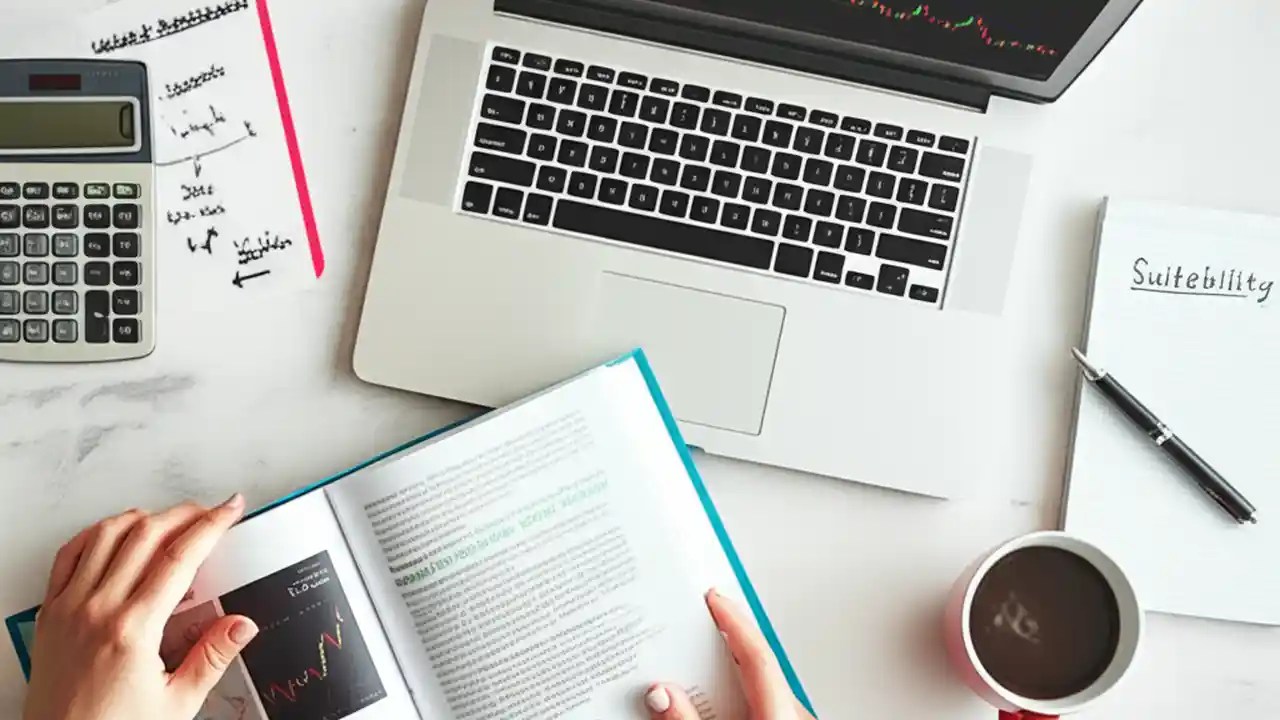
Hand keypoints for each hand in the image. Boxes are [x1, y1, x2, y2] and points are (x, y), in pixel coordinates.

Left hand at [23, 496, 257, 719]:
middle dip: (184, 513)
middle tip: (209, 512)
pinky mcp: (50, 613)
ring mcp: (69, 608)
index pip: (180, 557)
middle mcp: (97, 610)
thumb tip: (243, 625)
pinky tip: (115, 534)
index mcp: (133, 630)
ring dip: (143, 517)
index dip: (211, 525)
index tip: (230, 509)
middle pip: (146, 534)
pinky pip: (70, 554)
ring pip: (106, 534)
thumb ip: (212, 658)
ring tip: (169, 520)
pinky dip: (96, 533)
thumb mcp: (176, 704)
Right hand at [646, 589, 814, 719]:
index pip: (756, 654)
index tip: (714, 597)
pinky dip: (740, 691)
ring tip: (704, 656)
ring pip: (762, 685)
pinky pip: (764, 701)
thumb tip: (661, 692)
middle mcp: (793, 714)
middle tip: (705, 614)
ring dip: (732, 669)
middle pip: (759, 665)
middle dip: (728, 640)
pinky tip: (718, 696)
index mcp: (781, 712)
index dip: (733, 621)